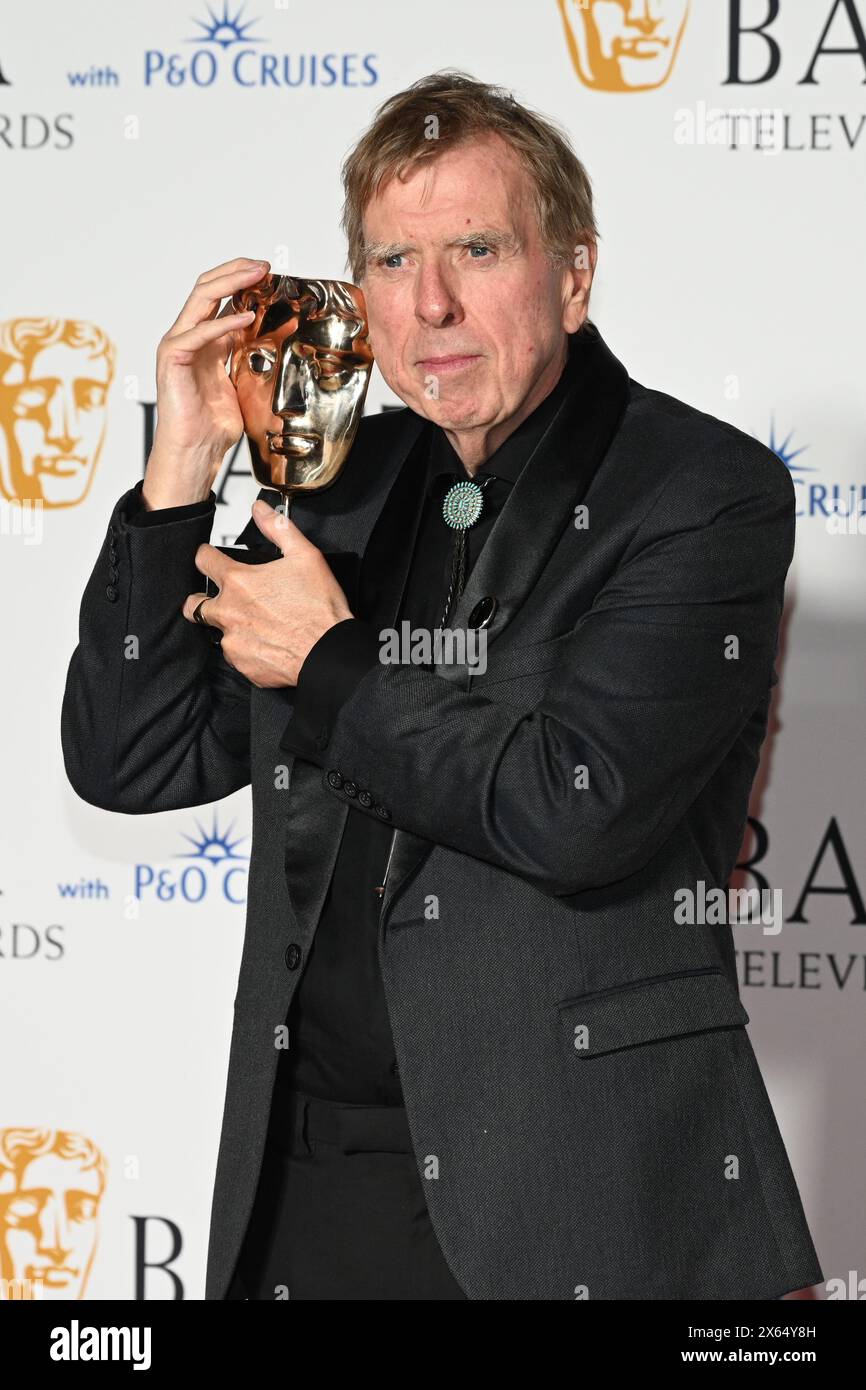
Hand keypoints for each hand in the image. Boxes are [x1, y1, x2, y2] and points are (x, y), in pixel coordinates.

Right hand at [142, 257, 270, 509]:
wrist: (197, 451)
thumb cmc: (216, 425)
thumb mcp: (245, 381)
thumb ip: (253, 354)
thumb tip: (280, 332)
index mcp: (205, 339)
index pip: (219, 294)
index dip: (242, 279)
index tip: (270, 273)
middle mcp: (188, 335)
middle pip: (208, 286)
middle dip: (237, 271)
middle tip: (266, 266)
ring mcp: (177, 344)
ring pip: (201, 298)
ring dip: (231, 283)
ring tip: (258, 276)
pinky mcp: (173, 359)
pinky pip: (198, 333)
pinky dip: (223, 323)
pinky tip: (247, 317)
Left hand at [181, 499, 353, 686]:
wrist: (329, 653)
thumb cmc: (320, 609)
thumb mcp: (306, 556)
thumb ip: (278, 529)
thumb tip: (261, 509)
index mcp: (239, 582)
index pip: (202, 560)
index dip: (206, 555)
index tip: (210, 558)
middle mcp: (228, 611)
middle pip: (193, 603)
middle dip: (201, 599)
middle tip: (222, 599)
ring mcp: (232, 641)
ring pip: (217, 631)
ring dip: (230, 626)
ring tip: (257, 625)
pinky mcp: (242, 664)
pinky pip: (236, 655)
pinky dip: (246, 649)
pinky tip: (267, 643)